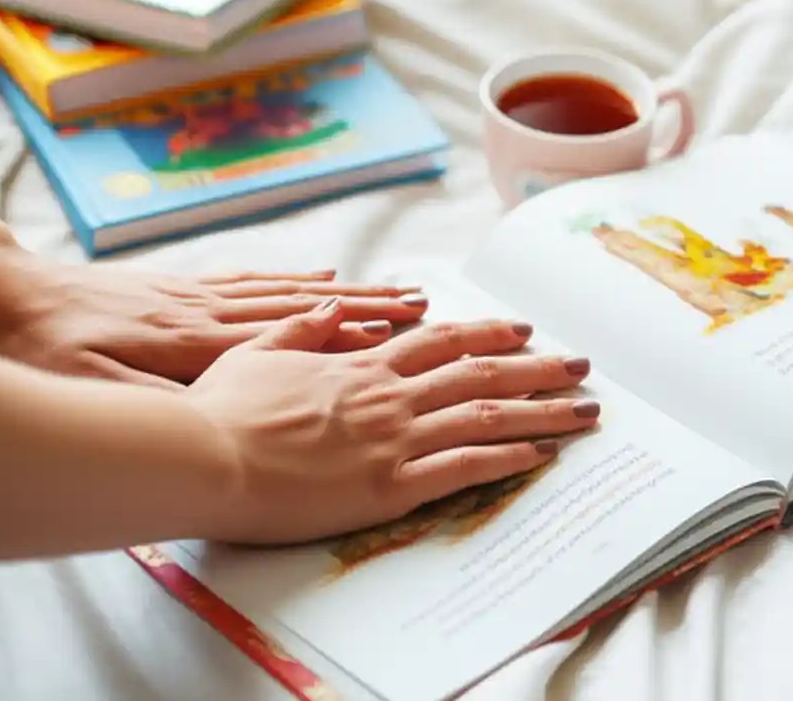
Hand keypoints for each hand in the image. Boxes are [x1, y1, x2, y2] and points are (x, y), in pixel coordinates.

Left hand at [0, 259, 427, 388]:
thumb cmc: (44, 355)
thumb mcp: (95, 392)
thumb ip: (164, 403)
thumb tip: (227, 411)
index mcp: (195, 341)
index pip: (289, 337)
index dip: (348, 335)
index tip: (403, 333)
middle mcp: (207, 310)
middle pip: (303, 305)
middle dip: (367, 306)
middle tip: (422, 304)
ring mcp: (195, 294)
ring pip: (285, 290)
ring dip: (344, 291)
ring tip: (391, 290)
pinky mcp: (178, 288)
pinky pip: (251, 280)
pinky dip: (292, 280)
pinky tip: (317, 275)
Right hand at [186, 299, 599, 544]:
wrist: (207, 457)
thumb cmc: (223, 410)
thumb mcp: (259, 354)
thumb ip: (304, 329)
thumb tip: (336, 305)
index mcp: (360, 367)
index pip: (441, 342)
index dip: (488, 335)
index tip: (523, 332)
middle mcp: (388, 396)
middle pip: (480, 374)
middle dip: (538, 369)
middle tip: (582, 365)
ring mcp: (393, 440)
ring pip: (485, 417)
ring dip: (543, 413)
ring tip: (585, 412)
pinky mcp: (390, 486)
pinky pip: (464, 468)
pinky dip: (507, 458)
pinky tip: (541, 456)